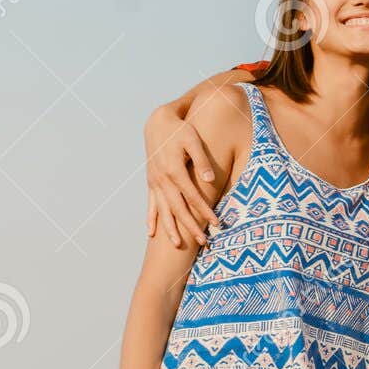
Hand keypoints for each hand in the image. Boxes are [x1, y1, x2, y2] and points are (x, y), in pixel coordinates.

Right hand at [144, 106, 217, 248]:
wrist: (158, 122)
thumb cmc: (180, 130)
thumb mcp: (193, 140)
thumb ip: (201, 160)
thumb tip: (210, 180)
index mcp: (174, 171)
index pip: (193, 197)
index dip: (205, 211)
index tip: (217, 224)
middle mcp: (162, 180)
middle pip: (178, 209)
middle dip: (191, 227)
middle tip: (204, 243)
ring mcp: (155, 183)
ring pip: (163, 211)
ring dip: (170, 229)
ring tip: (178, 246)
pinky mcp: (151, 182)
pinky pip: (151, 204)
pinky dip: (151, 219)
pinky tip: (151, 233)